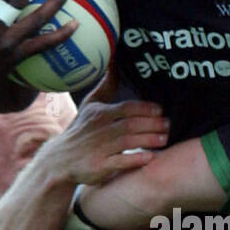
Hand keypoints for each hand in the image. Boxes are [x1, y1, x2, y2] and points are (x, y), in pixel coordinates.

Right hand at [42, 98, 169, 186]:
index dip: (145, 108)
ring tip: (164, 139)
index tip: (161, 110)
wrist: (60, 159)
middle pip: (130, 124)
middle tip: (169, 125)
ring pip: (127, 142)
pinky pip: (119, 162)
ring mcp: (99, 148)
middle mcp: (100, 130)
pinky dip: (135, 159)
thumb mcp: (90, 105)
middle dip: (152, 124)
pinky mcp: (99, 166)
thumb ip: (106, 86)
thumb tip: (115, 62)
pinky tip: (150, 158)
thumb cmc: (81, 130)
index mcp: (100, 114)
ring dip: (148, 140)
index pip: (125, 108)